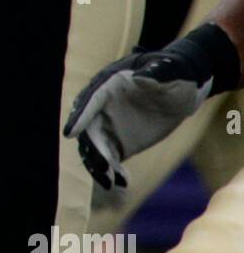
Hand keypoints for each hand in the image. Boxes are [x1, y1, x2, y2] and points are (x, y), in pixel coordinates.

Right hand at [64, 24, 240, 195]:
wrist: (184, 89)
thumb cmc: (176, 72)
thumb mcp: (170, 70)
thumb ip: (156, 72)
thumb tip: (138, 76)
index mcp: (111, 84)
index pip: (90, 101)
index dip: (79, 118)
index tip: (69, 134)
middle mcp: (104, 105)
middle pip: (89, 127)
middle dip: (92, 148)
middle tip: (104, 167)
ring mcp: (111, 124)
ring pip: (95, 146)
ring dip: (98, 164)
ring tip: (112, 182)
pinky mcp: (121, 140)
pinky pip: (110, 158)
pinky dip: (113, 171)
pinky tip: (124, 182)